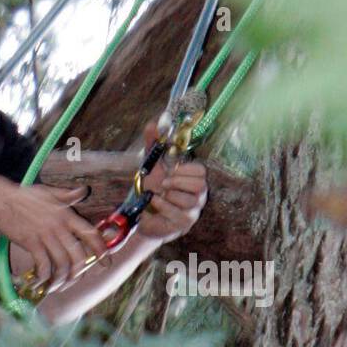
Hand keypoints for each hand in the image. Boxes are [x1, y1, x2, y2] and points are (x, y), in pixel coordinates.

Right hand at [0, 180, 107, 294]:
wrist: (0, 198)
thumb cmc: (24, 195)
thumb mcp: (49, 192)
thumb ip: (68, 195)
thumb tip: (84, 191)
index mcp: (66, 214)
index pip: (90, 233)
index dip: (101, 249)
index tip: (106, 261)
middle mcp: (59, 226)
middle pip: (77, 255)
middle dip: (79, 272)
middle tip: (76, 279)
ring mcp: (45, 234)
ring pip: (61, 263)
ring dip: (61, 278)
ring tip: (58, 284)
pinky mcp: (30, 242)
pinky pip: (43, 264)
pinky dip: (44, 276)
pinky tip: (41, 280)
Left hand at [135, 118, 207, 243]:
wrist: (145, 216)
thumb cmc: (153, 189)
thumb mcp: (151, 164)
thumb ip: (154, 143)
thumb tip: (154, 122)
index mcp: (192, 179)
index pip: (202, 171)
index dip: (187, 169)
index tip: (171, 169)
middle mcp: (198, 195)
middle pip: (200, 186)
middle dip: (179, 181)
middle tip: (164, 182)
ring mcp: (193, 211)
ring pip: (190, 200)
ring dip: (170, 195)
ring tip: (158, 193)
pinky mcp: (184, 224)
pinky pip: (178, 213)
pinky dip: (163, 206)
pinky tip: (154, 202)